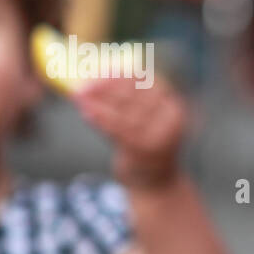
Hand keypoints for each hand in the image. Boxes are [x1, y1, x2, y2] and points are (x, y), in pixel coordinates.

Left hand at [74, 73, 188, 188]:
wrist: (154, 182)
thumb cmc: (142, 143)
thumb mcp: (143, 118)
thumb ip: (128, 98)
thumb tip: (96, 71)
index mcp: (174, 105)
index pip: (147, 81)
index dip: (120, 74)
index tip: (97, 71)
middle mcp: (173, 118)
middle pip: (135, 95)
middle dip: (105, 87)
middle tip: (82, 85)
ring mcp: (162, 135)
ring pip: (125, 112)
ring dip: (98, 102)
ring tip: (78, 96)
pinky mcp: (146, 150)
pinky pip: (119, 129)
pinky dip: (101, 118)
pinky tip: (85, 112)